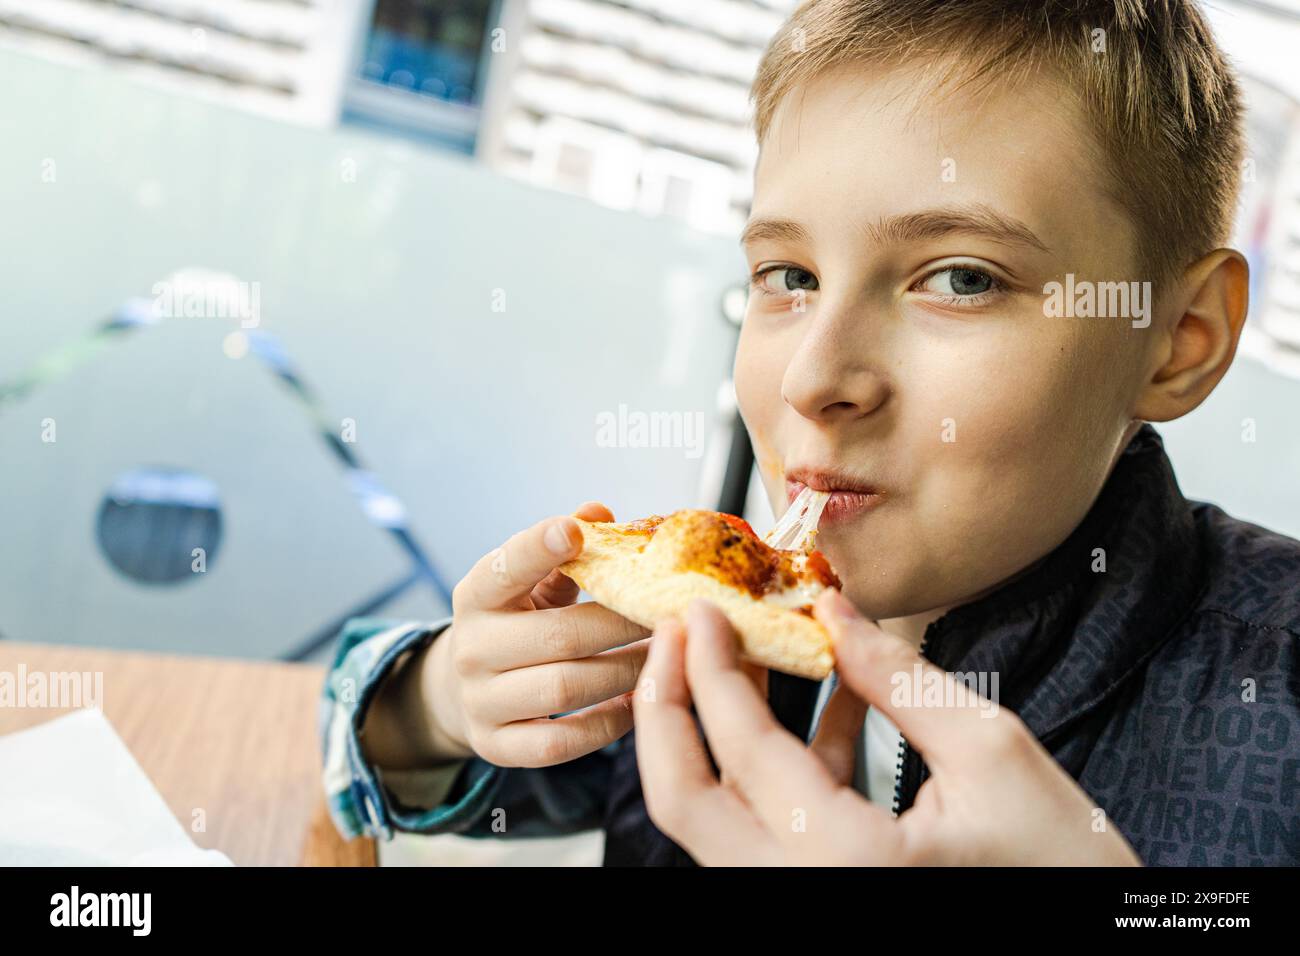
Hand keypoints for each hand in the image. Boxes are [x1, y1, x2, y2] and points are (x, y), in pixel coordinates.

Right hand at [427, 502, 649, 767]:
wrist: (466, 691)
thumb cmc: (518, 622)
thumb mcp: (532, 582)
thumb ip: (565, 552)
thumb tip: (599, 512)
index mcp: (476, 595)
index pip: (504, 568)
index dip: (537, 549)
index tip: (574, 531)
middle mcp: (471, 648)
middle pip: (558, 635)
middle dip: (622, 625)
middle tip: (670, 614)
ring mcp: (480, 701)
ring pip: (564, 689)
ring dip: (626, 671)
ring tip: (667, 656)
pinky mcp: (497, 746)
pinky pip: (561, 742)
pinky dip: (607, 723)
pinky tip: (640, 701)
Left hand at [633, 592, 1140, 865]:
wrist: (1101, 942)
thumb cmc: (1068, 868)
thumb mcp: (992, 753)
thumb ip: (898, 679)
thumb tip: (833, 612)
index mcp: (844, 863)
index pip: (742, 747)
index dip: (712, 665)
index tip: (702, 610)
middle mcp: (801, 895)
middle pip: (683, 801)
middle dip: (670, 708)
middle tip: (679, 637)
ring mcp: (801, 903)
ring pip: (715, 817)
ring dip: (718, 733)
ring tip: (744, 656)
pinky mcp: (816, 896)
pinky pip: (767, 830)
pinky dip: (777, 769)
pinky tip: (823, 706)